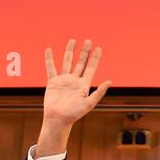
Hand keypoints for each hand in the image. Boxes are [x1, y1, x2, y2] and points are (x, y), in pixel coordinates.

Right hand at [34, 38, 110, 154]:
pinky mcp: (53, 82)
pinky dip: (49, 59)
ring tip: (73, 40)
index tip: (98, 48)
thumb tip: (110, 81)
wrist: (58, 119)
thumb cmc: (74, 114)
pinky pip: (51, 68)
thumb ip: (99, 92)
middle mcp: (74, 81)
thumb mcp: (89, 104)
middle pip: (80, 62)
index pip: (91, 68)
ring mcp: (63, 80)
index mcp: (83, 85)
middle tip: (88, 41)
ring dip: (70, 51)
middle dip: (85, 52)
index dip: (95, 58)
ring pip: (67, 62)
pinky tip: (49, 50)